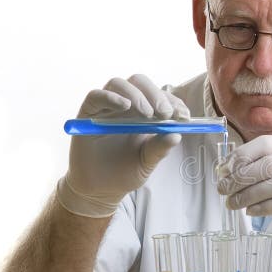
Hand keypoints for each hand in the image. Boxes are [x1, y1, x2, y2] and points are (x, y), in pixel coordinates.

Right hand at [56, 74, 190, 216]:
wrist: (100, 188)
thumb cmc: (126, 172)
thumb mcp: (147, 161)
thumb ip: (160, 148)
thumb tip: (177, 135)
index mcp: (145, 112)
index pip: (160, 96)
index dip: (173, 102)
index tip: (183, 116)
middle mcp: (126, 105)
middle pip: (140, 82)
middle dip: (156, 95)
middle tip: (166, 113)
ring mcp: (106, 107)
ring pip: (119, 84)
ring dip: (137, 95)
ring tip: (148, 114)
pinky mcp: (88, 113)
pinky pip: (96, 96)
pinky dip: (111, 97)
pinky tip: (124, 106)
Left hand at [217, 135, 271, 240]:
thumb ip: (271, 164)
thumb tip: (232, 170)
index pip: (264, 143)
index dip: (241, 156)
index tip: (225, 169)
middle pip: (265, 165)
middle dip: (238, 178)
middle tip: (223, 189)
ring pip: (270, 184)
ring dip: (246, 195)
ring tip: (232, 203)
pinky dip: (262, 207)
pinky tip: (251, 211)